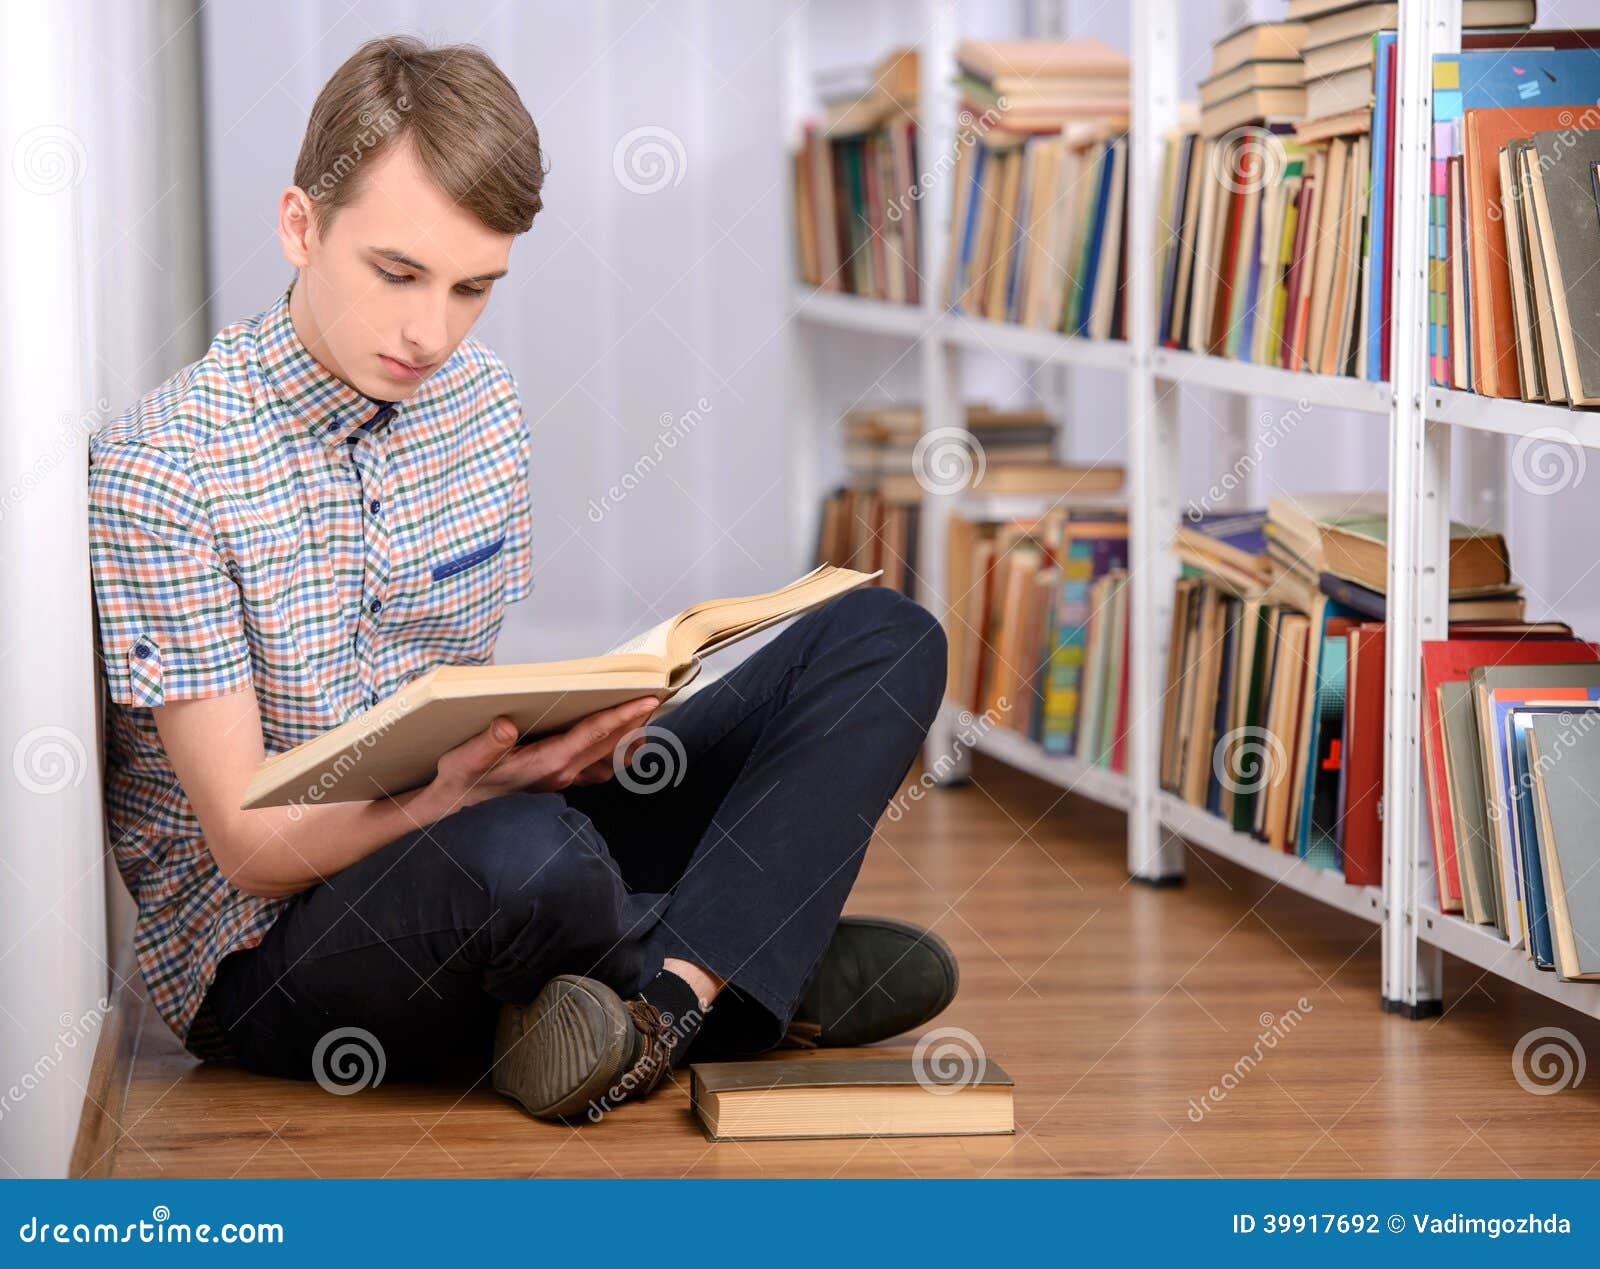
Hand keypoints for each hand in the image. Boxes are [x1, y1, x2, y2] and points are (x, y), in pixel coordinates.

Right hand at [425, 696, 660, 813]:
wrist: (457, 806)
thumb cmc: (461, 779)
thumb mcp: (464, 760)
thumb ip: (485, 744)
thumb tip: (505, 725)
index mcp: (545, 764)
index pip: (591, 736)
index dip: (621, 716)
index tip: (646, 700)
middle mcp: (563, 772)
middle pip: (610, 743)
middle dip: (636, 718)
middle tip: (658, 691)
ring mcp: (565, 778)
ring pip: (611, 757)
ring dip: (630, 735)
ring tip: (646, 710)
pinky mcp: (563, 777)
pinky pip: (600, 764)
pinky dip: (616, 748)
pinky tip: (621, 734)